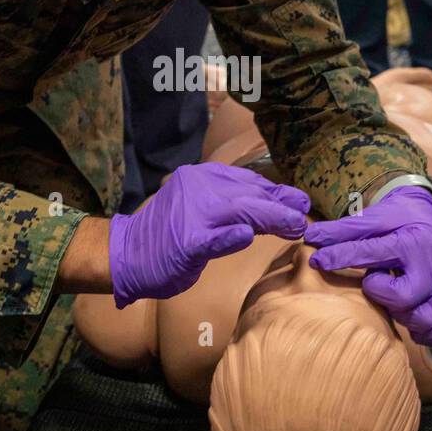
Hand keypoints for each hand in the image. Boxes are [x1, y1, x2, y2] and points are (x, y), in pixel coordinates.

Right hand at [109, 162, 308, 306]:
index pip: (248, 181)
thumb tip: (277, 201)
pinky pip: (213, 239)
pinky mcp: (185, 243)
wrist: (127, 253)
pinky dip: (230, 237)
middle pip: (248, 194)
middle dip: (281, 205)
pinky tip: (247, 236)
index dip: (277, 191)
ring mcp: (190, 215)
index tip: (300, 200)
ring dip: (270, 218)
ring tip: (295, 226)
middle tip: (304, 217)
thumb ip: (231, 202)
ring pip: (239, 211)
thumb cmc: (169, 234)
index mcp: (202, 177)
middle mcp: (197, 189)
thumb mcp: (199, 207)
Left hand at [305, 186, 431, 345]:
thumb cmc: (396, 218)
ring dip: (401, 314)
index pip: (370, 253)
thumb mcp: (372, 217)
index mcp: (410, 241)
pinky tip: (407, 319)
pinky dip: (423, 332)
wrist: (429, 215)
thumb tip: (309, 236)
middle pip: (405, 296)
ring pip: (423, 318)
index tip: (316, 260)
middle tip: (373, 283)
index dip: (339, 257)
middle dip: (382, 293)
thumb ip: (342, 230)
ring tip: (390, 300)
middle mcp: (430, 265)